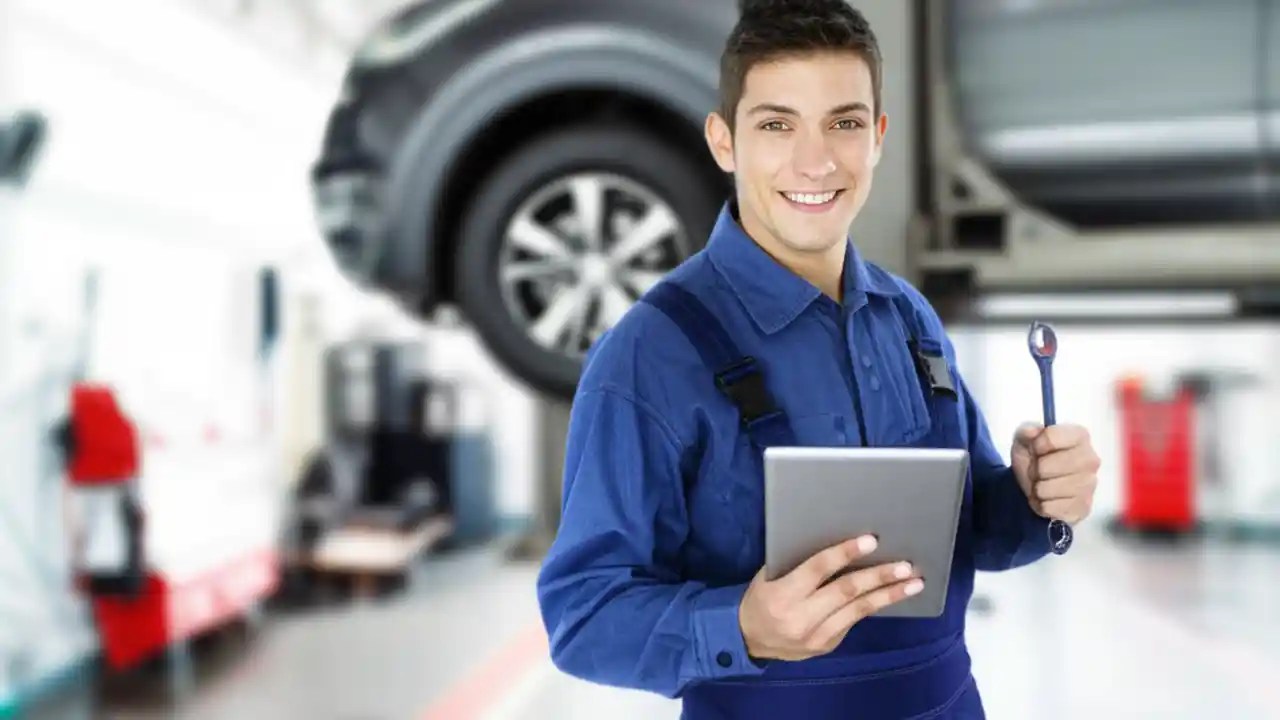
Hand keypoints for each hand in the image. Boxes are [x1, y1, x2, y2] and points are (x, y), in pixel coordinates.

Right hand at [737, 535, 923, 661]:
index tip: (870, 541)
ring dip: (889, 595)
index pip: (818, 569)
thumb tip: (836, 542)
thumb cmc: (760, 598)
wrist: (748, 639)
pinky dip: (873, 605)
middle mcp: (801, 618)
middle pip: (846, 592)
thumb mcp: (768, 576)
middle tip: (905, 565)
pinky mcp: (827, 645)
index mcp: (783, 594)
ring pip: (859, 611)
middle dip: (879, 577)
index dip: (845, 553)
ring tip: (914, 583)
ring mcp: (817, 636)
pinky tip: (892, 595)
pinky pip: (853, 621)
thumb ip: (797, 562)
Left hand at [1011, 423, 1100, 524]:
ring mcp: (1089, 486)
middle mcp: (1091, 460)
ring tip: (1043, 484)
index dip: (1035, 445)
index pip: (1050, 438)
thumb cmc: (1034, 458)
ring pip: (1045, 489)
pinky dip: (1041, 504)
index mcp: (1079, 436)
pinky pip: (1048, 508)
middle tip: (1037, 470)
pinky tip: (1048, 498)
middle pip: (1045, 466)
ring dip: (1037, 488)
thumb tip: (1033, 431)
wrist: (1037, 485)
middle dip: (1034, 470)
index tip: (1035, 449)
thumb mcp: (1024, 439)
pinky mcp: (1083, 508)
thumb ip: (1026, 431)